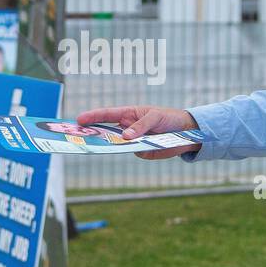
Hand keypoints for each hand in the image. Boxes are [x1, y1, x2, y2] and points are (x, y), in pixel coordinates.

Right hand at [74, 105, 200, 160]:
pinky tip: (133, 147)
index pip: (107, 115)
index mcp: (128, 114)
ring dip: (109, 145)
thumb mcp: (155, 116)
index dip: (92, 116)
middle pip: (106, 131)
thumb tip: (125, 136)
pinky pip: (132, 152)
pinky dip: (131, 151)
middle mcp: (127, 127)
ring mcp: (133, 141)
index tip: (79, 120)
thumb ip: (140, 125)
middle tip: (79, 137)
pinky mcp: (141, 151)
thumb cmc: (168, 117)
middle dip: (92, 133)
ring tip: (97, 146)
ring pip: (117, 144)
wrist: (186, 132)